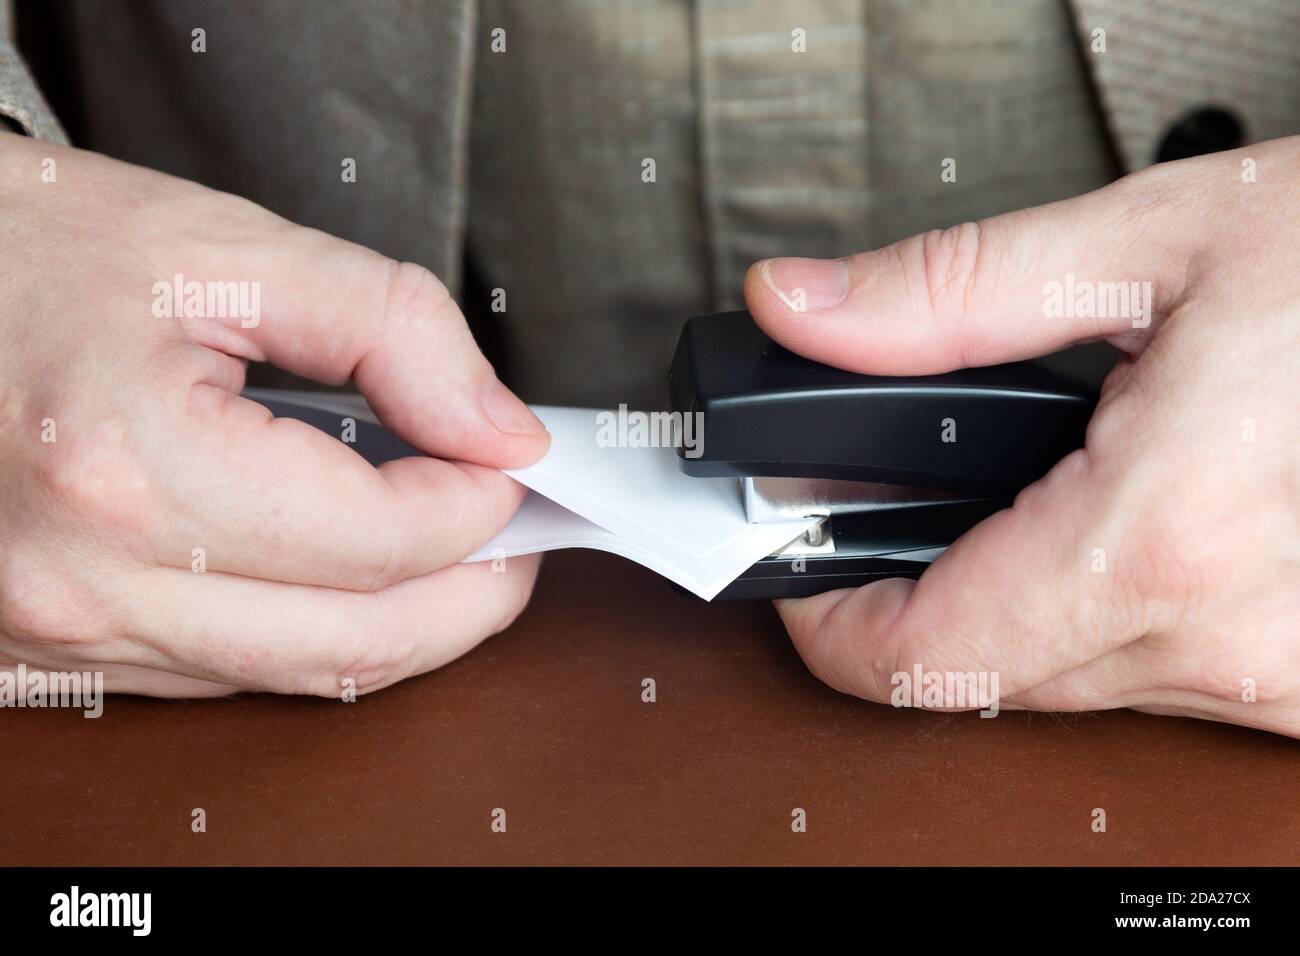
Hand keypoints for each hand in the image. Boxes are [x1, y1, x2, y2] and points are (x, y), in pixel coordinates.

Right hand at [0, 133, 548, 697]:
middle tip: (516, 534)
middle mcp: (85, 581)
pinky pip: (225, 676)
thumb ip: (395, 331)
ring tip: (447, 547)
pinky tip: (344, 572)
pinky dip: (310, 631)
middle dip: (471, 595)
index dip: (479, 506)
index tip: (511, 465)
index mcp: (132, 468)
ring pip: (296, 676)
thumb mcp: (231, 248)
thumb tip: (501, 432)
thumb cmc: (35, 249)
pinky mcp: (48, 655)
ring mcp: (59, 634)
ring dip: (401, 620)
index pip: (382, 540)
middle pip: (355, 644)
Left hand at [745, 136, 1299, 735]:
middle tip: (899, 503)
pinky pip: (1153, 678)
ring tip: (1031, 491)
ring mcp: (1281, 680)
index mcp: (1163, 538)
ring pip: (1065, 683)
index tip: (796, 568)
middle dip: (914, 595)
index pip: (917, 657)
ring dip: (1014, 600)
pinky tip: (1121, 525)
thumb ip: (947, 293)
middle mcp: (1230, 641)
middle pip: (978, 677)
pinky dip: (1105, 613)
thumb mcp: (1147, 245)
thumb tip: (804, 308)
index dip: (827, 619)